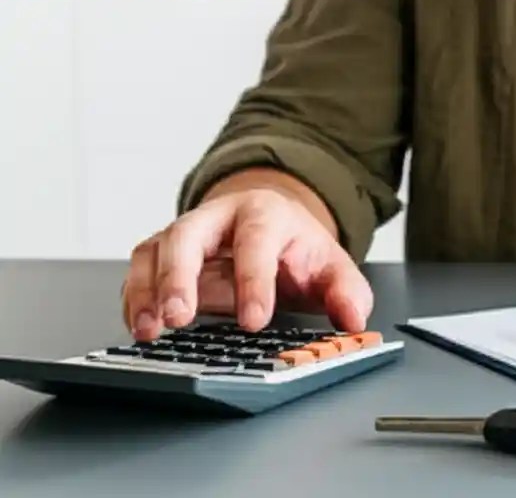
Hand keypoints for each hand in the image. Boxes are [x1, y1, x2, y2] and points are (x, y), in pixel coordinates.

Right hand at [122, 184, 372, 341]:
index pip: (256, 241)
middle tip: (180, 317)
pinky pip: (138, 272)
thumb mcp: (331, 267)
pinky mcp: (161, 254)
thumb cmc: (296, 250)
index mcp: (265, 214)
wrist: (271, 228)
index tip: (254, 320)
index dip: (253, 281)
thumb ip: (348, 291)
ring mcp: (185, 233)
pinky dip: (133, 300)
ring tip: (151, 330)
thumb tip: (354, 318)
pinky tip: (141, 327)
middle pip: (189, 235)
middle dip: (180, 276)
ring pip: (154, 251)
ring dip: (147, 291)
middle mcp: (218, 217)